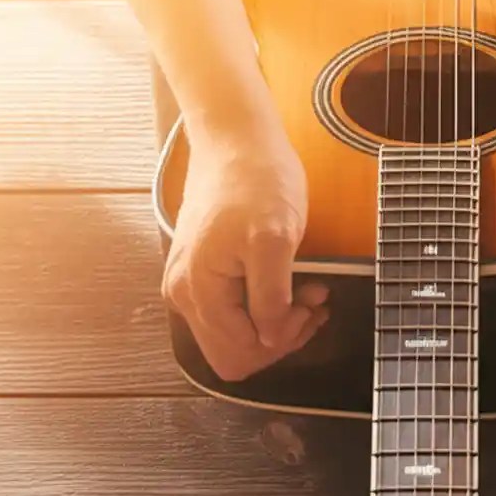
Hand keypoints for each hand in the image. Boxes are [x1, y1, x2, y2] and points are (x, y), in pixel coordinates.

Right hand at [162, 116, 329, 381]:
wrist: (235, 141)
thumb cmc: (256, 181)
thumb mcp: (275, 240)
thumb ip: (270, 297)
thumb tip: (268, 340)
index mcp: (197, 290)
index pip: (240, 354)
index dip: (281, 340)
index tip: (309, 306)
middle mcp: (183, 295)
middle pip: (234, 353)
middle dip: (280, 337)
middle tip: (312, 303)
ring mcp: (189, 286)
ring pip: (235, 337)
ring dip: (277, 324)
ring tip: (309, 292)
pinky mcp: (201, 275)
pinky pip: (233, 314)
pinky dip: (266, 309)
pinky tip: (292, 288)